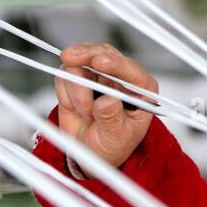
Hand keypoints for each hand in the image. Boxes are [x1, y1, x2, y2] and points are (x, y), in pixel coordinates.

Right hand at [54, 43, 159, 172]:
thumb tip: (108, 101)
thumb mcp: (116, 138)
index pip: (130, 70)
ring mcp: (98, 76)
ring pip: (80, 64)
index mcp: (141, 90)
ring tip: (84, 113)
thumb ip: (112, 119)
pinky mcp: (78, 79)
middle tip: (70, 59)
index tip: (99, 62)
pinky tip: (75, 107)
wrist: (92, 153)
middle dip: (85, 55)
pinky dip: (65, 92)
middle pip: (103, 53)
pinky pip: (65, 75)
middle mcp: (120, 79)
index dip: (114, 63)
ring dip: (76, 88)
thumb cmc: (112, 145)